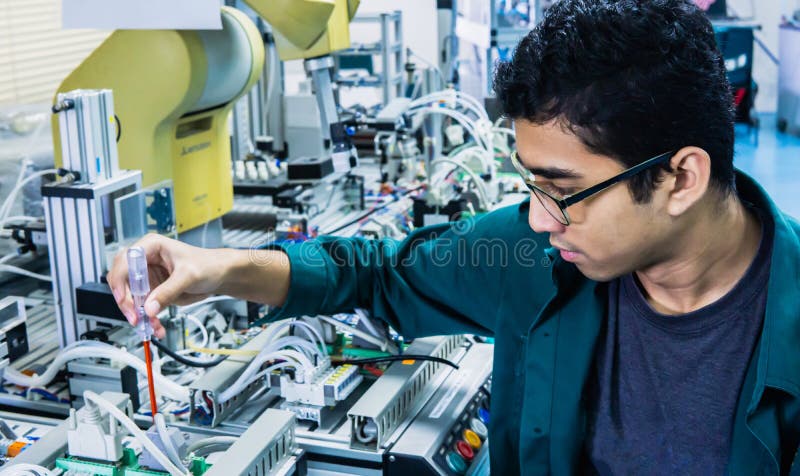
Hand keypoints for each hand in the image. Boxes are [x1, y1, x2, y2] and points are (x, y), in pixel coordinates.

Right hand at [106, 234, 225, 338]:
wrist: (220, 275)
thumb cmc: (208, 264)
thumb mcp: (188, 276)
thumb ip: (168, 291)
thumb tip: (149, 308)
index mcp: (151, 246)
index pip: (125, 261)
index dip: (121, 280)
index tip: (124, 299)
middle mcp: (146, 261)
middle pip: (122, 280)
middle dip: (126, 300)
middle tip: (135, 317)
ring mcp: (148, 277)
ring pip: (131, 297)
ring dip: (137, 314)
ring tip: (150, 325)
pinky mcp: (153, 292)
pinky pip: (143, 308)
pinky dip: (148, 319)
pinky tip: (157, 327)